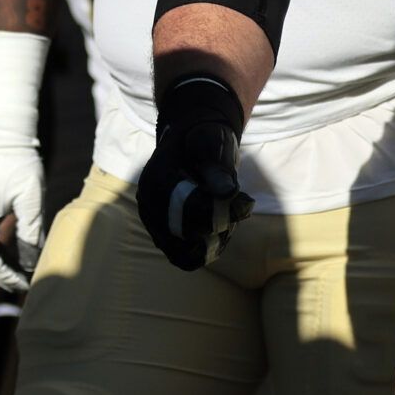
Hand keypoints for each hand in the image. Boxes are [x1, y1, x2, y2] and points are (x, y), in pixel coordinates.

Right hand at [139, 74, 254, 269]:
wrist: (190, 143)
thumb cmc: (205, 138)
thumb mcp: (212, 140)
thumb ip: (218, 164)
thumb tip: (227, 191)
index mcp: (158, 179)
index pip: (187, 210)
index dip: (220, 212)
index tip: (245, 203)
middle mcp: (149, 205)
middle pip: (186, 236)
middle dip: (219, 226)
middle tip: (240, 206)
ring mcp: (154, 223)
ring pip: (185, 253)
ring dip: (214, 240)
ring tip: (229, 214)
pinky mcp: (163, 235)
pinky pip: (183, 256)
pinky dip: (205, 248)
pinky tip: (221, 226)